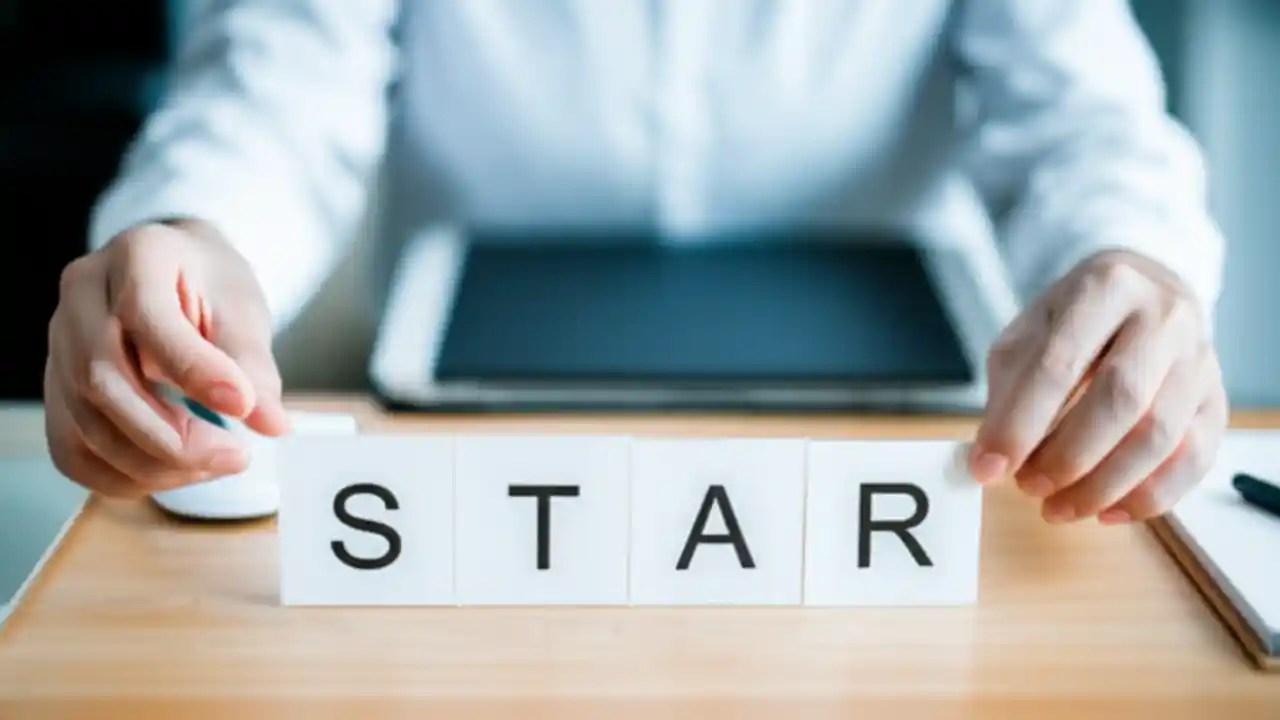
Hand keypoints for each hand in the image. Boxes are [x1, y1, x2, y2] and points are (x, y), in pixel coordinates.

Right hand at [45, 220, 290, 496]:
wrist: (179, 270)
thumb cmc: (211, 285)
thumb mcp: (243, 309)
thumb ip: (254, 366)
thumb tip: (271, 424)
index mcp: (137, 255)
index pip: (147, 318)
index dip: (194, 371)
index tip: (242, 407)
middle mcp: (83, 294)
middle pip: (103, 379)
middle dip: (171, 435)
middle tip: (234, 455)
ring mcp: (59, 342)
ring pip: (84, 422)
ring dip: (153, 462)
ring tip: (213, 463)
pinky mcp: (56, 386)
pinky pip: (71, 449)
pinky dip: (123, 475)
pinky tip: (175, 473)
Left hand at [969, 250, 1226, 523]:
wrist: (1143, 294)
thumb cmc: (1072, 322)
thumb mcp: (1026, 336)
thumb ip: (1008, 391)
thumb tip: (991, 460)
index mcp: (1105, 286)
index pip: (1059, 364)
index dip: (1020, 424)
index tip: (989, 467)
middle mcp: (1164, 315)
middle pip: (1120, 399)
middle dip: (1068, 457)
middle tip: (1028, 487)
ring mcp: (1200, 358)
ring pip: (1161, 435)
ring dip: (1104, 485)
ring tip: (1058, 506)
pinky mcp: (1217, 399)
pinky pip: (1195, 458)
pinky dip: (1150, 496)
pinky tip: (1108, 511)